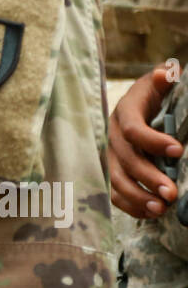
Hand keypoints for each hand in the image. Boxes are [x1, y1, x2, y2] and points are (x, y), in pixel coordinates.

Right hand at [109, 66, 181, 217]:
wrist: (139, 109)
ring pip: (116, 180)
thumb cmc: (154, 98)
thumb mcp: (158, 86)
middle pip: (125, 159)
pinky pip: (115, 192)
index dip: (153, 141)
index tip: (178, 150)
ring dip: (137, 197)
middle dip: (148, 177)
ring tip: (160, 208)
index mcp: (124, 111)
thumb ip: (163, 81)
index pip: (133, 129)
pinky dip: (131, 206)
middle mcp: (112, 135)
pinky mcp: (112, 171)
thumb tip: (164, 74)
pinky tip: (151, 212)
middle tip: (171, 192)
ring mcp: (110, 155)